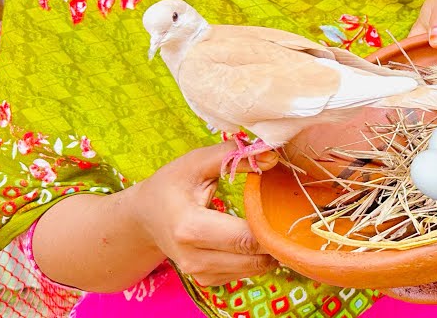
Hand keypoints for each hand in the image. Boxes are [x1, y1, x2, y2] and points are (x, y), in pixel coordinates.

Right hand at [126, 142, 278, 285]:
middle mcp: (193, 257)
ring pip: (253, 269)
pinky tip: (257, 237)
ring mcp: (199, 273)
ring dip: (270, 250)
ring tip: (276, 224)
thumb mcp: (197, 162)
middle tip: (292, 217)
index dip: (272, 226)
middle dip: (277, 239)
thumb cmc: (171, 185)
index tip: (288, 208)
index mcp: (189, 227)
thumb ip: (233, 156)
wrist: (145, 216)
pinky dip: (256, 258)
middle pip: (252, 257)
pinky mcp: (206, 280)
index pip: (244, 237)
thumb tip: (272, 156)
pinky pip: (244, 274)